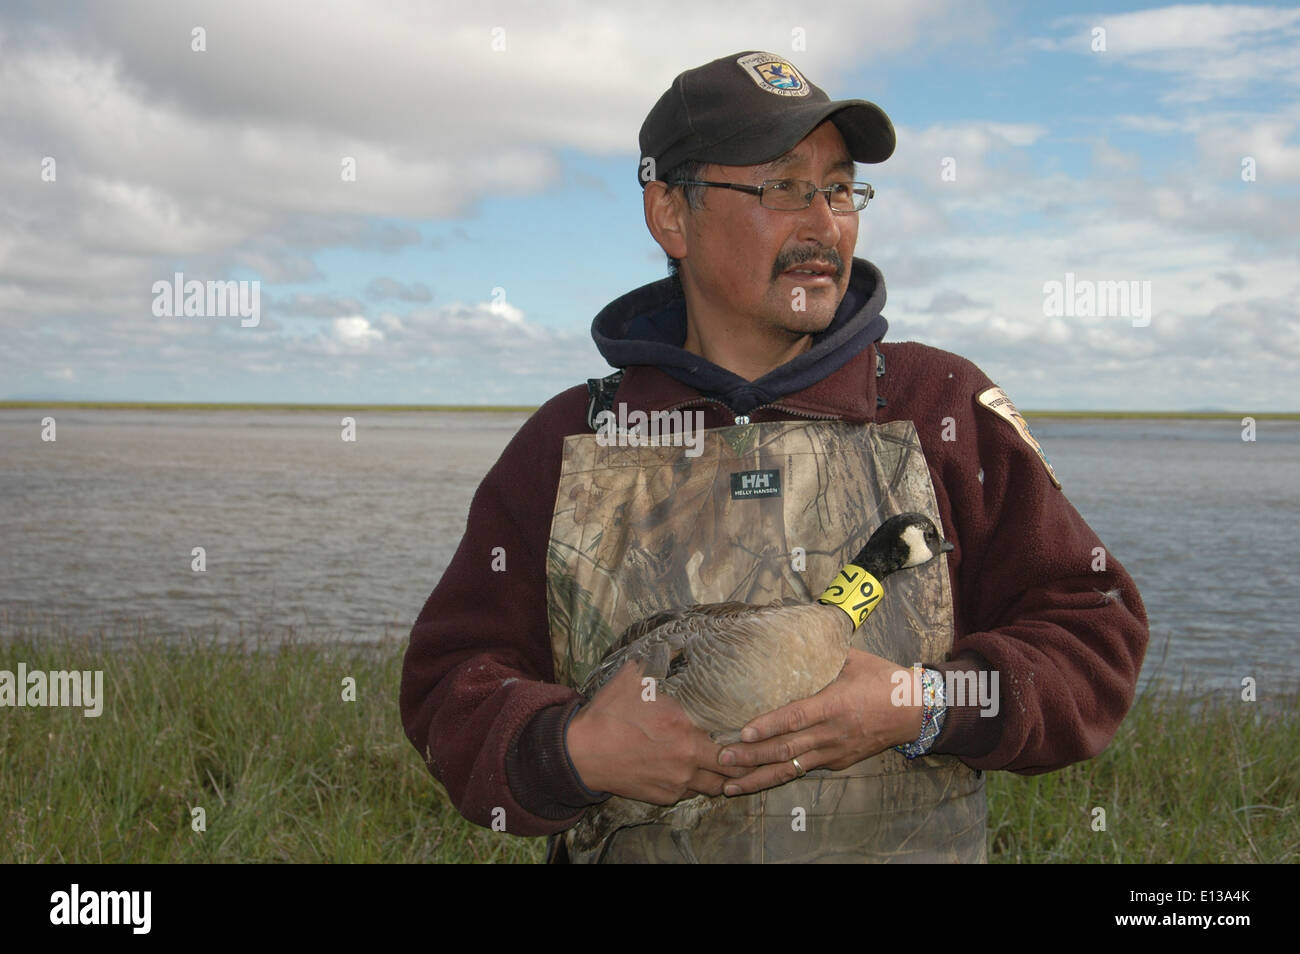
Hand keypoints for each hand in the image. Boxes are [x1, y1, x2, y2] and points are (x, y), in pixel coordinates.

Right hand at [565, 660, 746, 804]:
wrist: (582, 752)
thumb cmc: (609, 714)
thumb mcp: (634, 677)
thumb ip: (662, 660)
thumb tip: (680, 640)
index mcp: (684, 726)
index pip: (731, 738)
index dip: (743, 737)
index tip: (747, 732)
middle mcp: (686, 757)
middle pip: (732, 769)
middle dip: (742, 762)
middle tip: (746, 754)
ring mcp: (677, 781)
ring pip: (714, 786)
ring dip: (721, 776)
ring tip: (723, 766)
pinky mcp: (665, 797)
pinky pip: (690, 793)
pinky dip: (694, 784)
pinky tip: (691, 771)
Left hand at [715, 649, 922, 795]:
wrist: (915, 712)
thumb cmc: (882, 680)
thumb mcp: (853, 659)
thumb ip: (820, 654)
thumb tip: (787, 636)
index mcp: (835, 704)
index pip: (796, 717)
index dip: (769, 727)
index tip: (743, 733)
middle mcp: (832, 733)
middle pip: (786, 749)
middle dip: (752, 757)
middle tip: (721, 758)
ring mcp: (835, 751)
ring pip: (791, 768)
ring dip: (759, 777)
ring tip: (729, 785)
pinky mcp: (838, 762)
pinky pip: (805, 770)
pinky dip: (779, 776)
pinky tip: (756, 781)